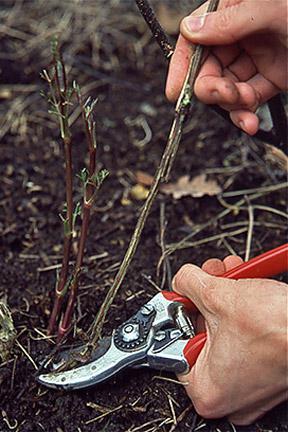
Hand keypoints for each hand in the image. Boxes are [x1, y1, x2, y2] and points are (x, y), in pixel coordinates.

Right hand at [166, 0, 287, 134]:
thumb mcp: (272, 10)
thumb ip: (230, 22)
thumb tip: (191, 29)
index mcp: (234, 10)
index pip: (196, 36)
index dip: (182, 64)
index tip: (175, 92)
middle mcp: (240, 34)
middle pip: (209, 68)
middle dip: (212, 89)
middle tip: (224, 97)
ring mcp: (255, 58)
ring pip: (226, 88)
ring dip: (232, 106)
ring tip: (246, 110)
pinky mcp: (269, 78)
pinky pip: (248, 99)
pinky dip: (246, 114)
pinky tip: (250, 123)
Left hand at [172, 255, 287, 424]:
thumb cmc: (277, 328)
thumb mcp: (218, 295)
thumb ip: (189, 284)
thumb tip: (183, 279)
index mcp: (206, 388)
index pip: (177, 344)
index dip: (181, 311)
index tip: (185, 295)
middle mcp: (230, 394)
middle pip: (202, 332)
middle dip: (207, 297)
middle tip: (210, 278)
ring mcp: (252, 383)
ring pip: (226, 330)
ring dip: (227, 297)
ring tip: (232, 275)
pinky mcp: (269, 370)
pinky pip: (246, 337)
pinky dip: (245, 310)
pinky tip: (248, 286)